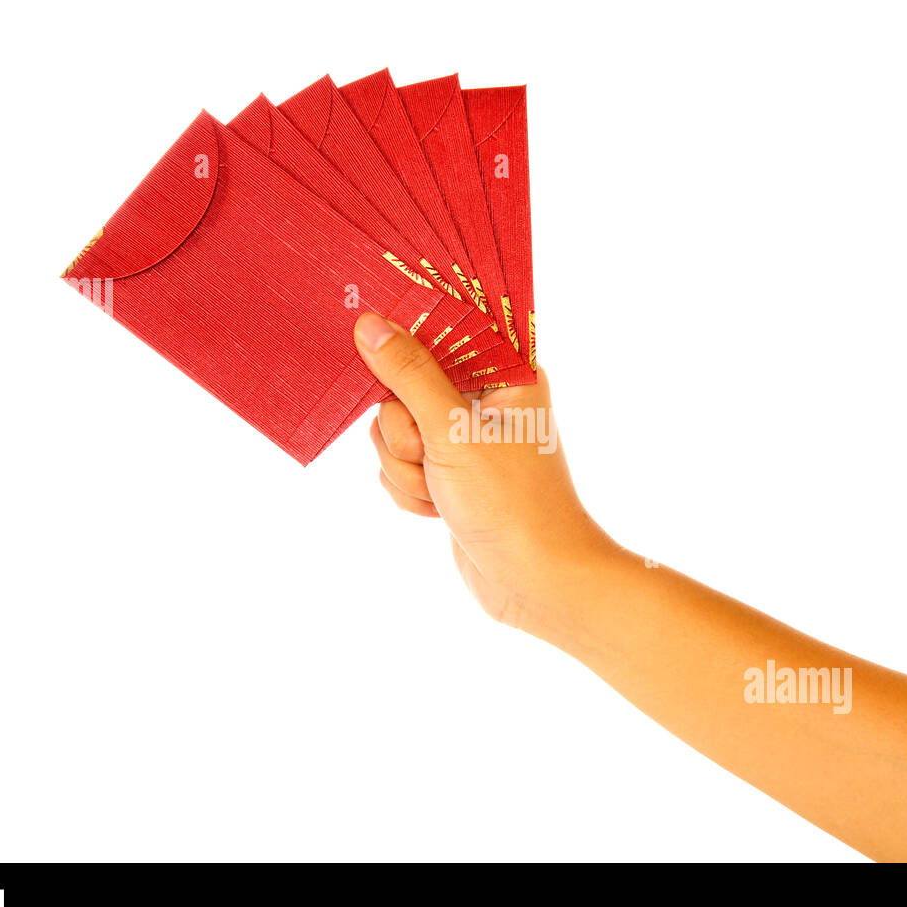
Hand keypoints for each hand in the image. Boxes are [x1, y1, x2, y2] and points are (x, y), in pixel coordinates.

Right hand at [354, 313, 613, 632]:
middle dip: (405, 432)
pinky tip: (438, 510)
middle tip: (430, 455)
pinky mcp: (449, 475)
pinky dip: (410, 491)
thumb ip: (408, 374)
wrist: (536, 581)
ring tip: (442, 492)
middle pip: (403, 387)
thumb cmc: (511, 502)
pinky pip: (400, 466)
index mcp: (505, 372)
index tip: (381, 356)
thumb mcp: (453, 431)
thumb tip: (370, 325)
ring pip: (394, 432)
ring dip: (406, 468)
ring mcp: (465, 440)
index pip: (441, 333)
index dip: (407, 347)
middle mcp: (485, 400)